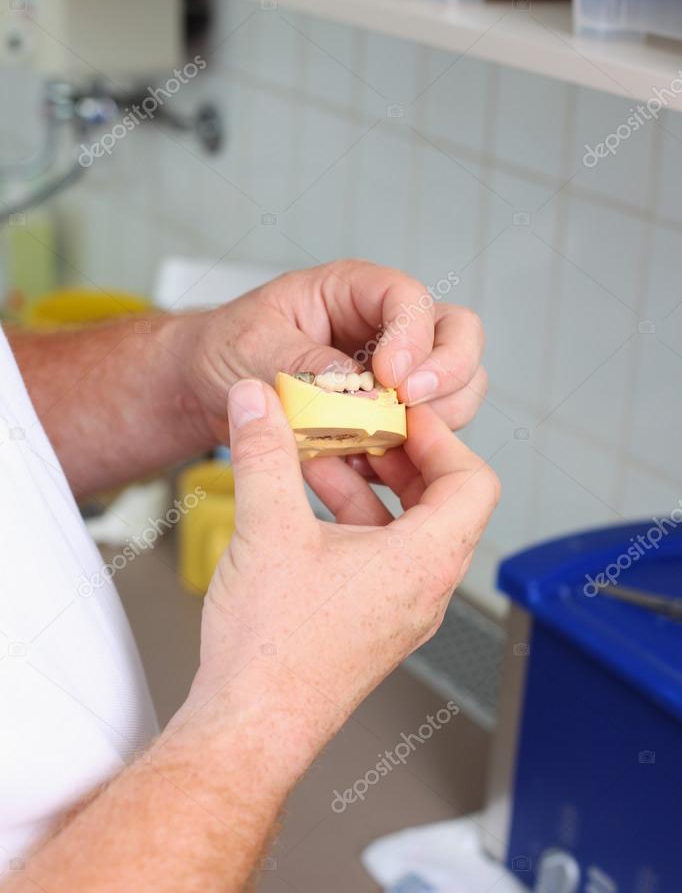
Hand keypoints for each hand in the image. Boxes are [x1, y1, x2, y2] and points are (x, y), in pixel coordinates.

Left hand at [182, 259, 485, 443]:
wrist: (204, 391)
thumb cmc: (224, 350)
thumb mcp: (255, 348)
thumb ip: (310, 368)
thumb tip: (367, 397)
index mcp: (353, 291)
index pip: (410, 299)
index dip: (412, 337)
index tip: (389, 376)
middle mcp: (386, 328)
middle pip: (459, 336)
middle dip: (447, 374)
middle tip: (410, 405)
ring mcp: (395, 374)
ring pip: (455, 389)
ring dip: (434, 419)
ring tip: (382, 439)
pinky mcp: (389, 417)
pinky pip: (428, 435)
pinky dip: (408, 454)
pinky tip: (363, 463)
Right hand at [183, 379, 498, 776]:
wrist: (250, 728)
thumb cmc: (274, 652)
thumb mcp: (268, 530)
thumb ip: (265, 455)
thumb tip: (257, 403)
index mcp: (425, 562)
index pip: (472, 481)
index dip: (440, 437)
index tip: (400, 413)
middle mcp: (424, 587)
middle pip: (440, 500)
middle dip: (397, 455)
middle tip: (360, 427)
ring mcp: (398, 608)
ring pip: (404, 526)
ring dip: (367, 485)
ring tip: (320, 456)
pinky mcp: (369, 621)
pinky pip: (377, 553)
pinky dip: (351, 518)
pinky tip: (303, 502)